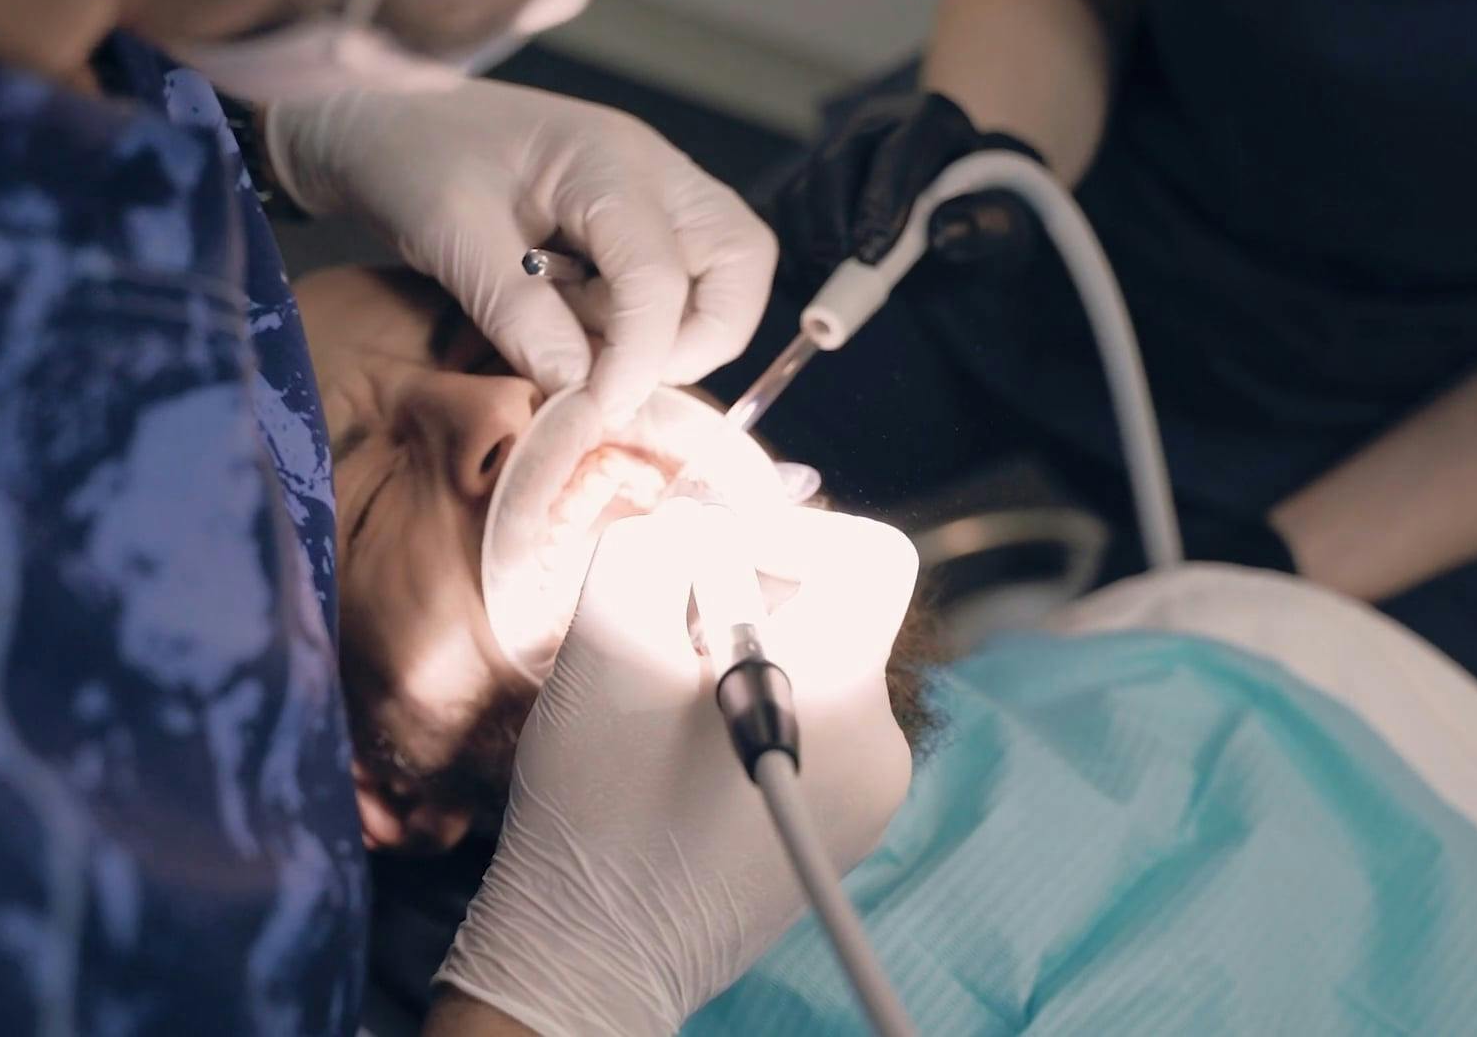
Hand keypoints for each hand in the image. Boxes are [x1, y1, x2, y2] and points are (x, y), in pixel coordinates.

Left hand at [264, 80, 777, 421]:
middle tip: (623, 379)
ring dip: (674, 330)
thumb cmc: (410, 158)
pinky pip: (680, 277)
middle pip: (741, 262)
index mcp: (607, 161)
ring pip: (724, 271)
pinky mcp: (635, 217)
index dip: (639, 358)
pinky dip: (643, 319)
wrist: (383, 116)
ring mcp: (652, 189)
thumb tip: (577, 387)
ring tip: (583, 343)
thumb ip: (516, 311)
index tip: (591, 410)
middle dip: (702, 339)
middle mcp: (651, 169)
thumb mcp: (449, 236)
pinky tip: (575, 323)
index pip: (662, 276)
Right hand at [435, 501, 918, 1035]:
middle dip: (740, 600)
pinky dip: (741, 717)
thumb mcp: (605, 634)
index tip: (702, 560)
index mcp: (850, 688)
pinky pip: (804, 733)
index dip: (787, 528)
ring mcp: (864, 800)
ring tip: (655, 707)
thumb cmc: (600, 798)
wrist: (593, 953)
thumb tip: (702, 524)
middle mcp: (883, 744)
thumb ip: (658, 543)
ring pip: (810, 672)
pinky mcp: (831, 836)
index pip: (870, 552)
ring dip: (733, 661)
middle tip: (655, 636)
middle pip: (831, 611)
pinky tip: (673, 759)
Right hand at [774, 91, 1042, 286]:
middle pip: (834, 164)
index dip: (881, 199)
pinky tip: (809, 281)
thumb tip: (944, 231)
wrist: (958, 219)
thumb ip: (984, 225)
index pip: (900, 149)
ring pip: (800, 190)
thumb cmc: (981, 219)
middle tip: (837, 270)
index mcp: (930, 121)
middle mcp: (874, 128)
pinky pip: (781, 215)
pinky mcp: (808, 185)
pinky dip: (789, 251)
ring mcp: (836, 154)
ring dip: (806, 242)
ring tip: (826, 285)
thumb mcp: (1002, 224)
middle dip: (831, 222)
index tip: (871, 253)